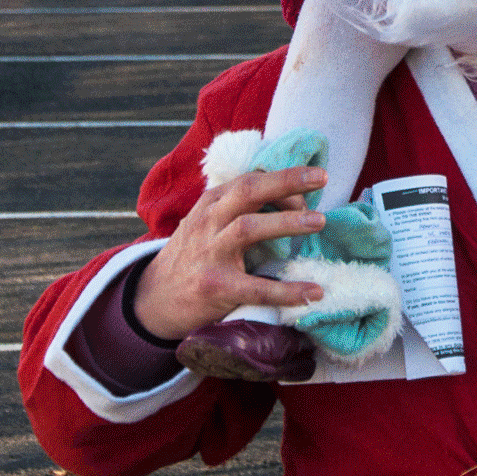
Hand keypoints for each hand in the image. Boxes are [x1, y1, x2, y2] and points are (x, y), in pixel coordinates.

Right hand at [132, 166, 329, 339]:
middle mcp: (209, 221)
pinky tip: (313, 292)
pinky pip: (256, 287)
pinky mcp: (215, 287)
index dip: (284, 177)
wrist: (154, 298)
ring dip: (287, 222)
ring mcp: (210, 253)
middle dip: (287, 181)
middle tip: (322, 178)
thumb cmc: (195, 255)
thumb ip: (239, 207)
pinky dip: (287, 290)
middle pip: (249, 191)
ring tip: (320, 222)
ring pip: (249, 228)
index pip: (250, 180)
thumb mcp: (209, 222)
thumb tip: (295, 197)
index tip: (315, 178)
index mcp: (212, 203)